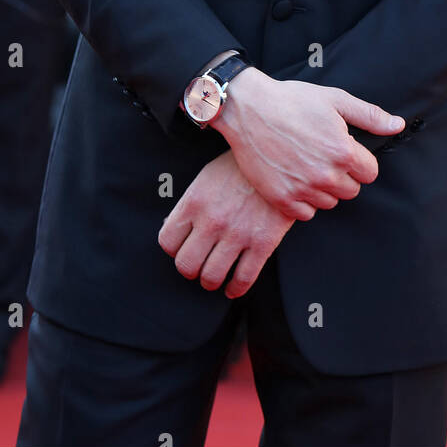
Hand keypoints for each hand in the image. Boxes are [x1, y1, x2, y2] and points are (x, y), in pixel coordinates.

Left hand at [158, 150, 293, 297]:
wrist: (279, 157)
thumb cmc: (240, 167)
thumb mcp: (207, 177)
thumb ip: (189, 204)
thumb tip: (171, 227)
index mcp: (194, 202)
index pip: (167, 242)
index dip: (174, 249)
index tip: (183, 249)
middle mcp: (212, 220)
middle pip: (186, 265)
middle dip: (190, 269)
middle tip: (199, 266)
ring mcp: (238, 233)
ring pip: (211, 277)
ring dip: (211, 281)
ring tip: (215, 276)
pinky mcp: (263, 242)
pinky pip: (244, 279)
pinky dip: (235, 289)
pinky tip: (234, 287)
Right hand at [216, 66, 405, 219]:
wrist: (248, 109)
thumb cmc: (292, 100)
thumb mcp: (335, 100)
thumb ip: (370, 116)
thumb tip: (398, 125)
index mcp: (342, 151)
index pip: (370, 173)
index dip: (359, 161)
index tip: (344, 150)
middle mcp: (325, 175)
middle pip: (351, 190)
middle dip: (343, 175)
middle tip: (323, 155)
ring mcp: (302, 189)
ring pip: (330, 202)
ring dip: (324, 188)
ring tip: (307, 164)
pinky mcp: (282, 199)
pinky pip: (307, 213)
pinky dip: (304, 200)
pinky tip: (295, 178)